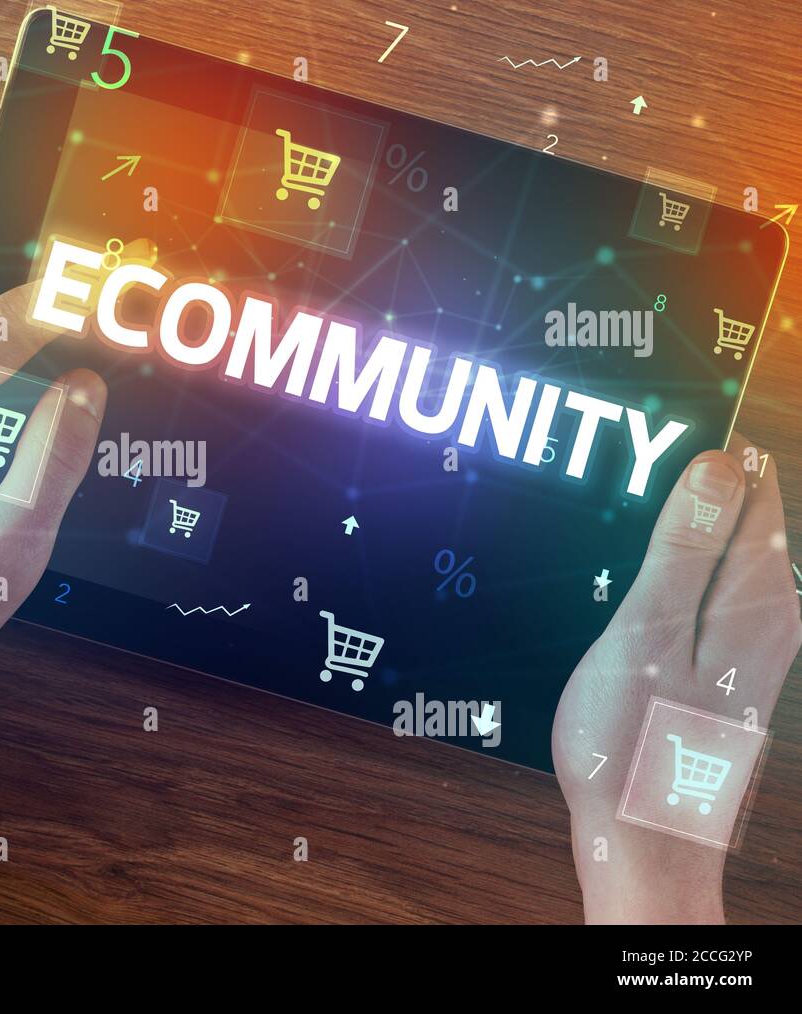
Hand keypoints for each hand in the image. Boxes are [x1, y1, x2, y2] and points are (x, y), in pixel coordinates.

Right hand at [553, 432, 800, 922]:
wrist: (641, 839)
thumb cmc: (634, 746)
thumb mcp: (647, 634)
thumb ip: (684, 547)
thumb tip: (718, 464)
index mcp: (760, 598)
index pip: (755, 486)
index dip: (713, 449)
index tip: (662, 424)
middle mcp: (774, 617)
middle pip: (750, 517)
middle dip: (703, 481)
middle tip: (639, 455)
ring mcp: (756, 645)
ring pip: (732, 553)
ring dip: (690, 524)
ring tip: (642, 508)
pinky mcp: (731, 667)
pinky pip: (716, 588)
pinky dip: (683, 567)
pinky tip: (647, 578)